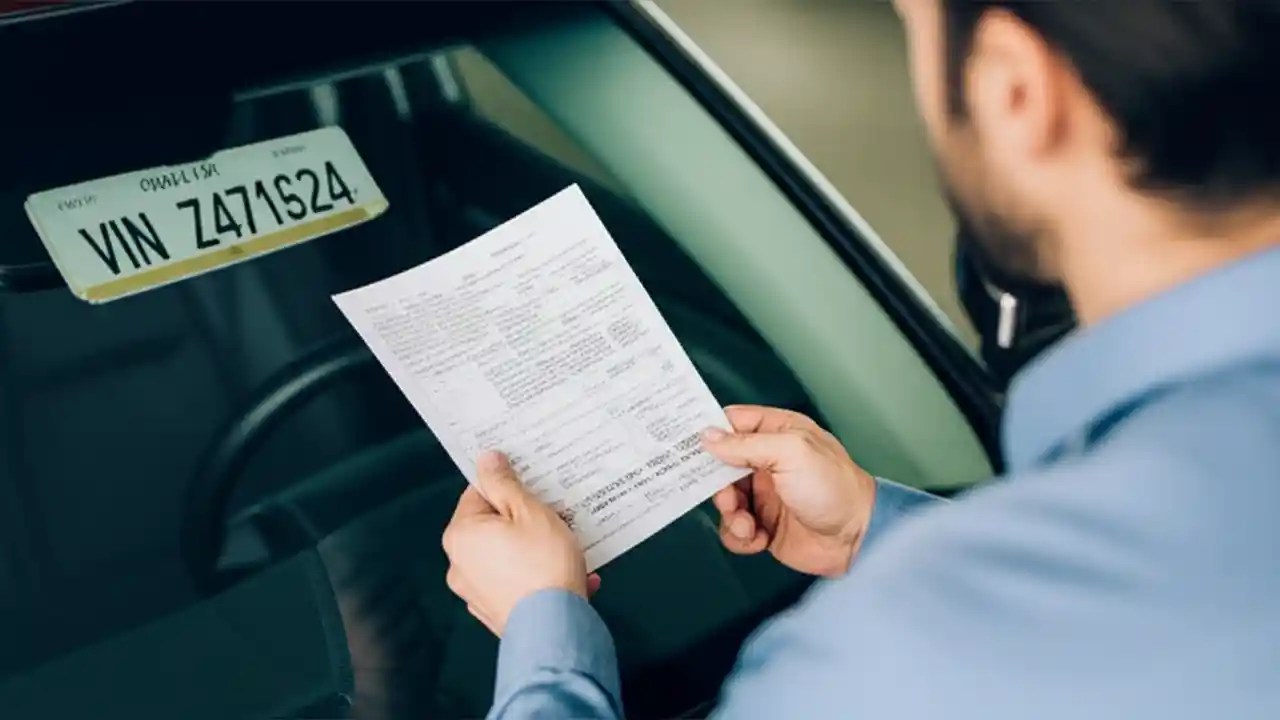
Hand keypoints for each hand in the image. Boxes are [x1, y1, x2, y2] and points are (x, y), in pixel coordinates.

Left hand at [442, 451, 600, 634]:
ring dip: (534, 550)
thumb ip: (504, 483)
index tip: (532, 488)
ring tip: (567, 549)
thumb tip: (487, 459)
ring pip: (505, 556)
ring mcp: (475, 593)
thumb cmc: (542, 562)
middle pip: (491, 527)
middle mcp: (459, 564)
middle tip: (554, 518)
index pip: (477, 494)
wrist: (555, 627)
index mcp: (461, 534)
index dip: (507, 487)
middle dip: (523, 520)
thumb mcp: (528, 511)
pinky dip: (537, 576)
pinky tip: (570, 576)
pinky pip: (516, 583)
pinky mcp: (495, 613)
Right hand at [701, 405, 875, 576]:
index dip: (710, 431)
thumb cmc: (833, 487)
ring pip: (725, 500)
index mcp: (777, 432)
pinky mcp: (765, 525)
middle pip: (720, 464)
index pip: (732, 422)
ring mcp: (765, 494)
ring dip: (730, 514)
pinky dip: (740, 536)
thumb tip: (708, 436)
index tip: (688, 445)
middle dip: (717, 483)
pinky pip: (735, 529)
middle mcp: (768, 461)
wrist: (857, 538)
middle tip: (729, 497)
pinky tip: (758, 538)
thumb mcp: (790, 452)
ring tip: (747, 524)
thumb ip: (745, 443)